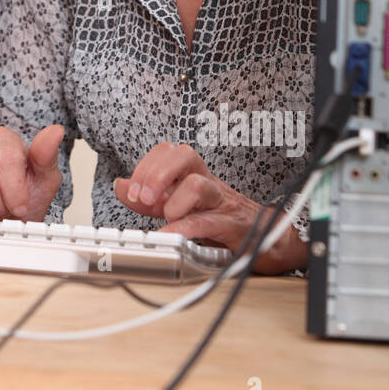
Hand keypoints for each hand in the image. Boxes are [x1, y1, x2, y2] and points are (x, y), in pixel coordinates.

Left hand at [114, 141, 306, 274]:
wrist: (270, 238)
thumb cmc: (224, 220)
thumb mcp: (181, 206)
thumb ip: (151, 198)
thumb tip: (120, 185)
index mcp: (194, 175)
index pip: (167, 151)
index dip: (145, 166)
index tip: (131, 191)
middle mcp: (209, 183)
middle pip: (184, 155)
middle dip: (157, 174)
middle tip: (144, 198)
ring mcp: (222, 203)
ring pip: (198, 184)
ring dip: (174, 203)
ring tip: (168, 220)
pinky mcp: (234, 227)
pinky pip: (208, 223)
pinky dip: (185, 230)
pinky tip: (171, 237)